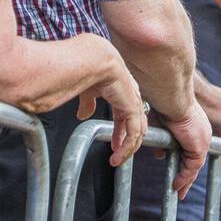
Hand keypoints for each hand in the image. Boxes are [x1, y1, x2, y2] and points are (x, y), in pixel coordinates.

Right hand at [74, 37, 146, 167]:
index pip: (125, 114)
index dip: (121, 130)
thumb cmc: (90, 68)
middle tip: (119, 154)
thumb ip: (87, 104)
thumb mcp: (88, 91)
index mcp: (121, 90)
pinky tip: (118, 155)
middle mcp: (130, 96)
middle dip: (127, 141)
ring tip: (117, 160)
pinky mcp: (133, 109)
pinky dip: (127, 147)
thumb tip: (83, 115)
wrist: (94, 60)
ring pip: (138, 132)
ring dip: (128, 148)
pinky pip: (134, 134)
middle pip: (135, 124)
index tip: (115, 142)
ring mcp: (134, 103)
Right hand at [159, 99, 212, 199]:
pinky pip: (192, 168)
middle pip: (195, 160)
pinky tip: (176, 185)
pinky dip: (184, 178)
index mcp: (196, 127)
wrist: (172, 99)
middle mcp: (203, 134)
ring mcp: (203, 141)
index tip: (179, 172)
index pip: (192, 149)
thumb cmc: (165, 106)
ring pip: (194, 166)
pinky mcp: (199, 147)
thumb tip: (159, 155)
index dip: (185, 162)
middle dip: (187, 176)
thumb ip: (163, 141)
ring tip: (178, 191)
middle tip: (180, 188)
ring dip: (186, 180)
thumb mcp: (163, 127)